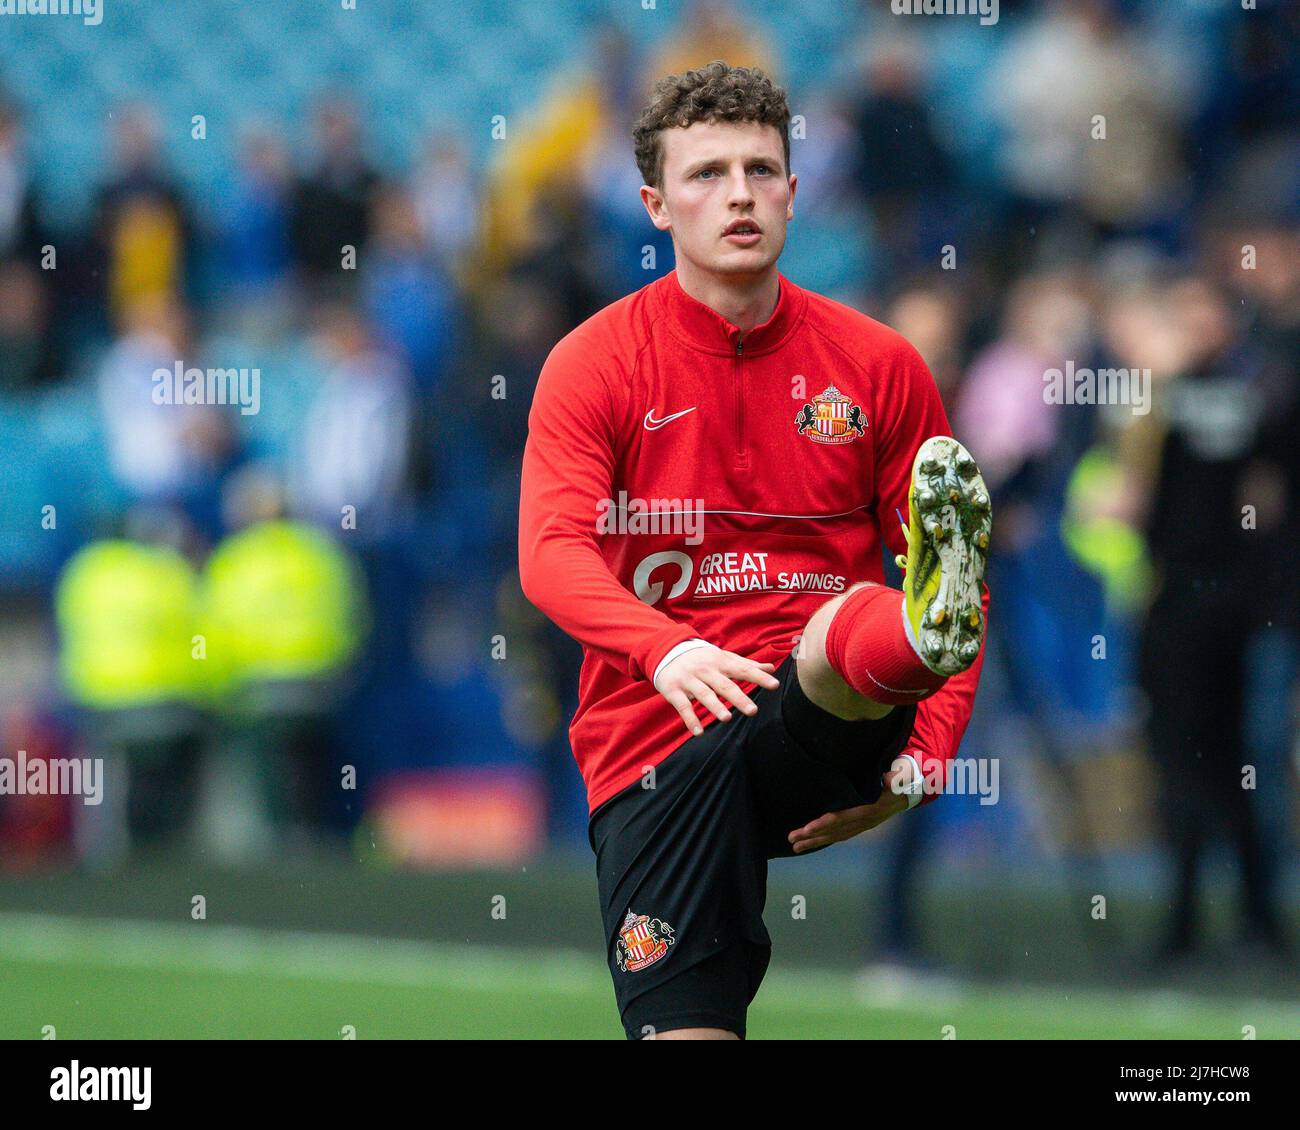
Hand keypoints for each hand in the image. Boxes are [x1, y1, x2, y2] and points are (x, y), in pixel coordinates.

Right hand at [656, 644, 779, 736]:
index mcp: (720, 662)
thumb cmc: (702, 658)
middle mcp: (706, 670)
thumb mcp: (723, 658)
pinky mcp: (674, 690)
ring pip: (704, 694)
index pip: (743, 669)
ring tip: (727, 718)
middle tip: (753, 711)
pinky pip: (683, 706)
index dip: (759, 677)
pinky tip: (699, 732)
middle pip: (724, 685)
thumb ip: (746, 665)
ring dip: (715, 706)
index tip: (774, 685)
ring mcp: (689, 680)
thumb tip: (771, 668)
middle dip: (738, 697)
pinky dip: (690, 719)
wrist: (666, 650)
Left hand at [787, 757, 916, 853]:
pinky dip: (826, 839)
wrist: (912, 791)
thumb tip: (889, 779)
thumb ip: (896, 776)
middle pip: (835, 831)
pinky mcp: (861, 825)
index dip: (825, 824)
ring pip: (836, 836)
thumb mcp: (902, 775)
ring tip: (795, 846)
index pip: (844, 818)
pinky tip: (812, 842)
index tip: (807, 828)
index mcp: (871, 809)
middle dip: (813, 837)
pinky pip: (841, 835)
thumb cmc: (903, 779)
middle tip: (791, 841)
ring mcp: (864, 825)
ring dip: (815, 841)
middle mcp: (866, 821)